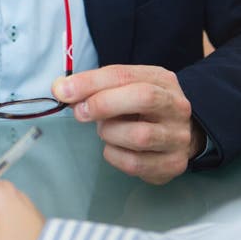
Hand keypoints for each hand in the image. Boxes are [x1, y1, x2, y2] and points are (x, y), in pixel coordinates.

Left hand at [53, 65, 203, 184]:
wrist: (178, 133)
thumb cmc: (141, 108)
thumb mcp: (123, 88)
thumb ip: (94, 86)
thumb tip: (62, 89)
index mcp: (161, 79)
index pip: (124, 74)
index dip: (90, 82)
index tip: (63, 90)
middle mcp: (176, 106)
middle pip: (143, 98)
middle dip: (104, 104)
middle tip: (81, 112)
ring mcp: (178, 137)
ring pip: (139, 136)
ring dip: (110, 133)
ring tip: (106, 130)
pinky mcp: (172, 164)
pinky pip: (135, 163)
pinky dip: (115, 156)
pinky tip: (115, 147)